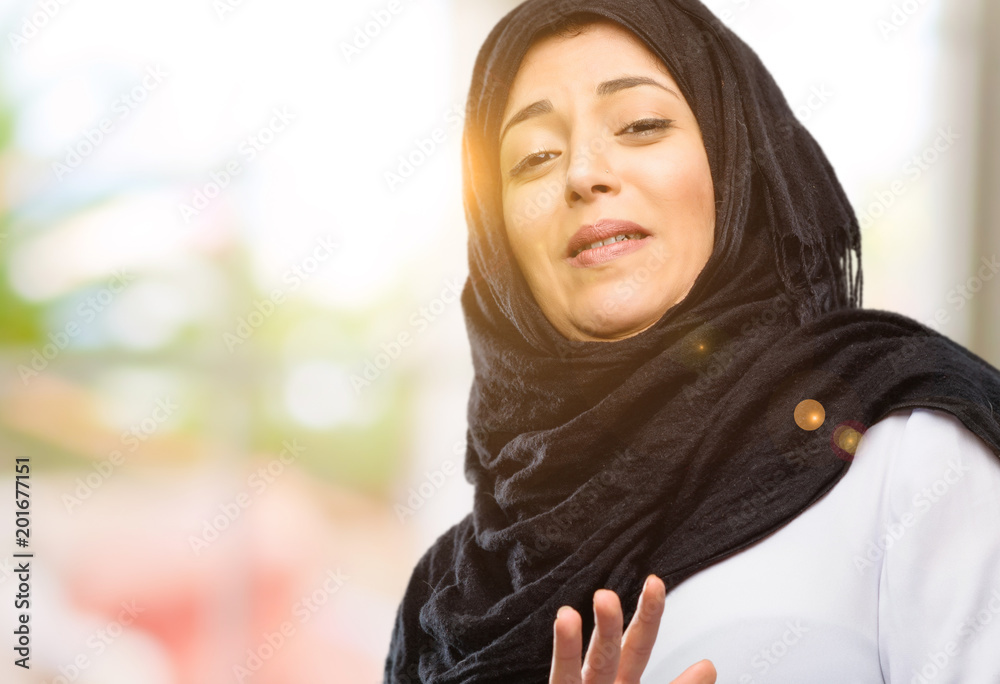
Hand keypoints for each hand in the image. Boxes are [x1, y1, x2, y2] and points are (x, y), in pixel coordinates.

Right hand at [549, 574, 715, 683]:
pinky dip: (565, 655)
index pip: (635, 646)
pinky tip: (560, 632)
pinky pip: (563, 683)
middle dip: (605, 627)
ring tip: (566, 617)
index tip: (655, 583)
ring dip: (568, 647)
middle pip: (603, 655)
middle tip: (606, 597)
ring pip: (569, 674)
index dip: (647, 616)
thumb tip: (708, 665)